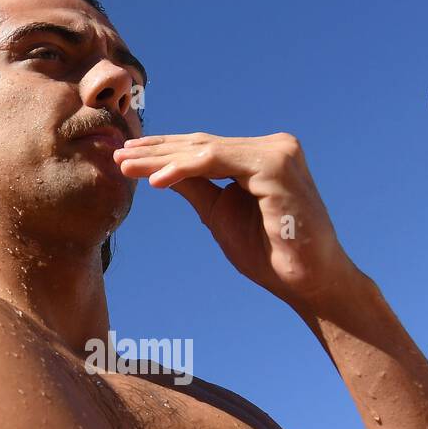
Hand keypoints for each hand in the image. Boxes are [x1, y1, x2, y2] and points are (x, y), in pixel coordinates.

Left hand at [113, 131, 363, 308]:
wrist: (309, 282)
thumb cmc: (271, 255)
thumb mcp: (220, 215)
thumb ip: (196, 189)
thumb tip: (159, 172)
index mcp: (263, 156)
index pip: (206, 149)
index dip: (165, 153)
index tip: (128, 159)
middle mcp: (274, 147)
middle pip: (203, 146)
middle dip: (157, 151)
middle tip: (118, 155)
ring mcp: (277, 152)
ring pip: (206, 151)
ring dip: (162, 159)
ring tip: (126, 166)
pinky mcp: (276, 166)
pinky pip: (219, 163)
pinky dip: (185, 170)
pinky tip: (156, 181)